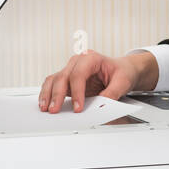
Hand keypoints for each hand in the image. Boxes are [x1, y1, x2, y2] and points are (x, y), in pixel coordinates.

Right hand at [37, 50, 158, 112]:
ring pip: (54, 79)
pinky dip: (48, 94)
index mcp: (91, 58)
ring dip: (48, 94)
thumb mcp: (123, 82)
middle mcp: (78, 61)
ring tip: (45, 108)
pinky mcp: (68, 79)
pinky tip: (45, 104)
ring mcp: (71, 69)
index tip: (78, 108)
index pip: (78, 74)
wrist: (122, 70)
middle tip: (55, 110)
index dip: (76, 92)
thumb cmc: (122, 72)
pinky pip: (53, 84)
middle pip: (63, 77)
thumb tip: (101, 106)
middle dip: (57, 95)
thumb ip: (112, 93)